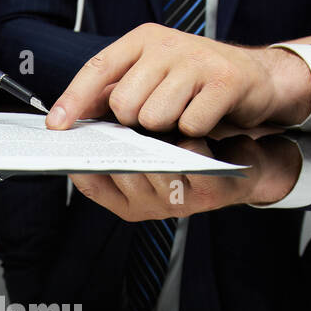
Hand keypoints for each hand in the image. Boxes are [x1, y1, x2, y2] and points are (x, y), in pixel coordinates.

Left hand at [46, 23, 310, 134]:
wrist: (256, 79)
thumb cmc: (195, 85)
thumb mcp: (151, 79)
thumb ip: (112, 92)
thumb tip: (67, 118)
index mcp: (142, 40)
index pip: (98, 68)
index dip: (73, 100)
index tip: (56, 128)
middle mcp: (166, 43)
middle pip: (124, 103)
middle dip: (135, 124)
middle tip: (158, 120)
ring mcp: (196, 59)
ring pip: (154, 117)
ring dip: (167, 130)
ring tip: (182, 118)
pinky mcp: (225, 80)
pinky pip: (190, 124)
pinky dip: (195, 133)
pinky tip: (205, 120)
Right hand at [69, 131, 302, 219]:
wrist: (243, 159)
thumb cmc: (189, 142)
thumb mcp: (146, 138)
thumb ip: (115, 127)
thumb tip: (80, 105)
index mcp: (126, 196)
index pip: (90, 185)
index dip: (78, 160)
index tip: (67, 130)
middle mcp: (148, 205)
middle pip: (121, 176)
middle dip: (117, 142)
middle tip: (118, 110)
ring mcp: (179, 204)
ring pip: (154, 175)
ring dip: (154, 142)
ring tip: (153, 116)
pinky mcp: (211, 195)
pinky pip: (192, 170)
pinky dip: (190, 146)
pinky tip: (192, 134)